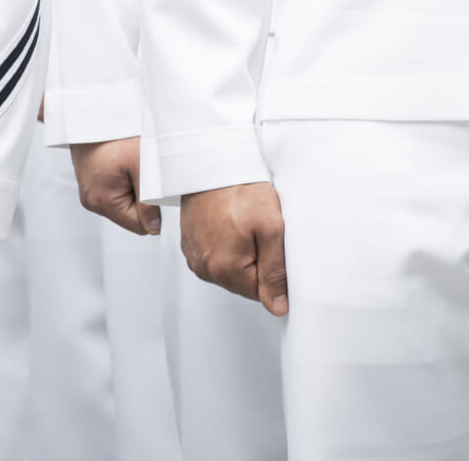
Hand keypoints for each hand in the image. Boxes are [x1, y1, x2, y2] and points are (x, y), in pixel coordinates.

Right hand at [70, 138, 160, 236]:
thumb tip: (153, 228)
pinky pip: (117, 185)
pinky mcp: (92, 176)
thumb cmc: (119, 131)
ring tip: (135, 158)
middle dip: (144, 193)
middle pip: (131, 213)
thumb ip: (149, 202)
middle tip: (145, 166)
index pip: (138, 226)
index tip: (155, 181)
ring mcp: (89, 187)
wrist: (95, 105)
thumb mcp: (142, 166)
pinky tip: (127, 156)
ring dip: (136, 181)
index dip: (154, 207)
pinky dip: (127, 173)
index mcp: (101, 200)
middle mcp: (91, 199)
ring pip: (125, 197)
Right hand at [181, 182, 288, 315]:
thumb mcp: (271, 228)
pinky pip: (216, 255)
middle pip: (244, 281)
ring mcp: (194, 256)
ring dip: (243, 252)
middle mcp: (203, 268)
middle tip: (262, 230)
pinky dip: (228, 243)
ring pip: (230, 268)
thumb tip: (278, 307)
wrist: (213, 161)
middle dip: (258, 261)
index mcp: (224, 269)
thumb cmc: (241, 189)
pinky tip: (233, 222)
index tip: (276, 246)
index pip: (260, 293)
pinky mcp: (190, 243)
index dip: (274, 272)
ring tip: (246, 223)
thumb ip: (275, 272)